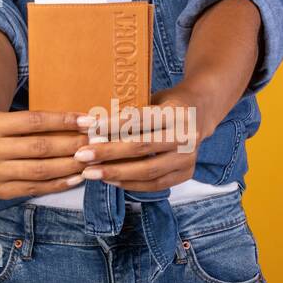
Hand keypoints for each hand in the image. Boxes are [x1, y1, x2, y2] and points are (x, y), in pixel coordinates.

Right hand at [0, 108, 93, 199]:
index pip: (34, 121)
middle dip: (71, 144)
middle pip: (39, 147)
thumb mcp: (9, 115)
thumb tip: (82, 122)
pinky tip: (76, 177)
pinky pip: (34, 188)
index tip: (87, 120)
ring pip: (39, 170)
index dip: (63, 121)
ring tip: (90, 160)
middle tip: (95, 142)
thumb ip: (38, 122)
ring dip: (69, 166)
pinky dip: (58, 184)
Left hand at [70, 87, 206, 191]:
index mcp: (176, 112)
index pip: (139, 120)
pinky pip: (156, 184)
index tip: (88, 130)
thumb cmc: (167, 103)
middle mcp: (186, 136)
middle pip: (141, 147)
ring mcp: (189, 157)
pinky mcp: (187, 173)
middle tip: (82, 156)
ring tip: (91, 173)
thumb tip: (92, 126)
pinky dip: (132, 183)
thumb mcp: (151, 99)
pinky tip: (111, 180)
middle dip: (108, 153)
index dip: (112, 125)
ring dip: (116, 173)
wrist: (201, 112)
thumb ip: (130, 113)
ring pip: (148, 170)